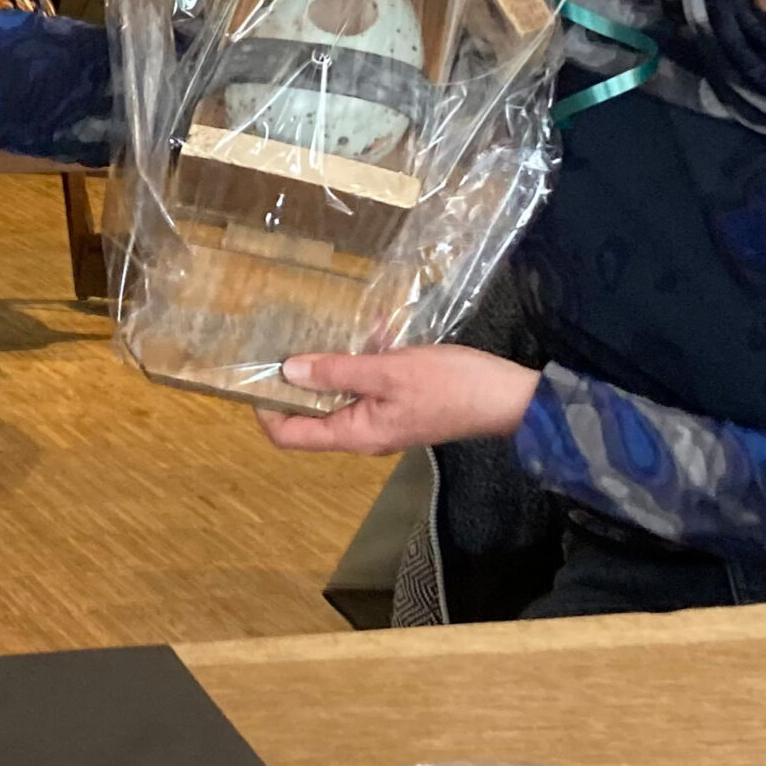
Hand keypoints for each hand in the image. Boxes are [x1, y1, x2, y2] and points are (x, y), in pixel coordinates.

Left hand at [254, 347, 541, 455]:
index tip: (256, 376)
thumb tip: (289, 371)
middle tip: (284, 343)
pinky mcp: (400, 404)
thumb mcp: (388, 371)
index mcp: (356, 433)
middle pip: (311, 415)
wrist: (509, 397)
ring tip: (323, 330)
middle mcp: (364, 433)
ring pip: (340, 395)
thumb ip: (337, 372)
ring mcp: (383, 419)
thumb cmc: (450, 385)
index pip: (290, 436)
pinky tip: (370, 329)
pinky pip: (368, 383)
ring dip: (332, 365)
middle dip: (296, 381)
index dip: (266, 410)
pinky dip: (363, 360)